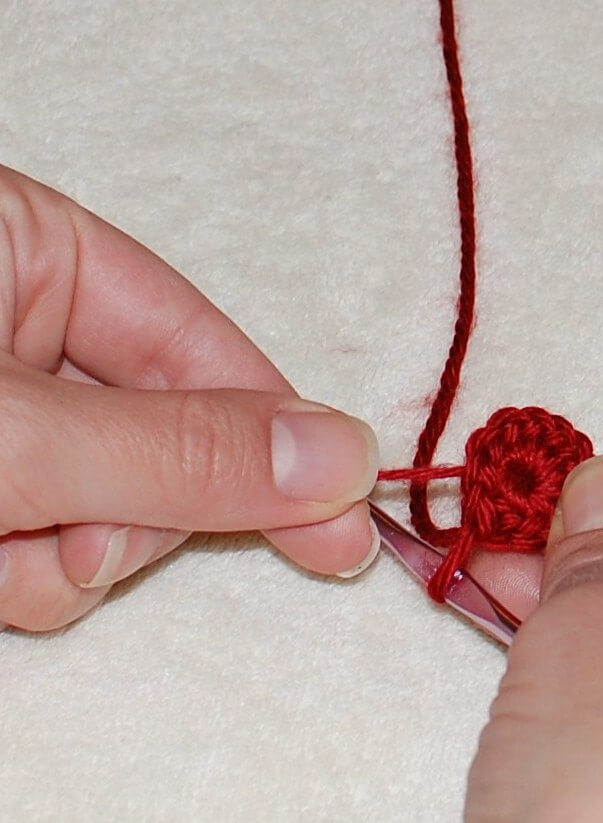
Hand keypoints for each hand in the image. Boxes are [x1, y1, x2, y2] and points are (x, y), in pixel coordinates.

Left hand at [0, 166, 378, 630]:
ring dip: (73, 558)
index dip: (273, 437)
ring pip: (104, 500)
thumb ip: (176, 451)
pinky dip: (25, 574)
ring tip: (0, 562)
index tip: (344, 526)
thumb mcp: (13, 433)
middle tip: (87, 554)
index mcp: (20, 245)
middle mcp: (12, 322)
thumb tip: (343, 460)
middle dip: (136, 514)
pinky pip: (44, 539)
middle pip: (156, 431)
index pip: (193, 339)